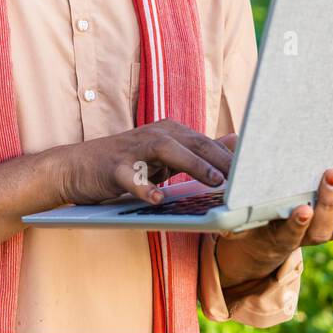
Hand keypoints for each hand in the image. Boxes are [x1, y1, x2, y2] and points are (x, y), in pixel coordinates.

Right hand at [53, 121, 234, 205]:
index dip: (231, 155)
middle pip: (192, 142)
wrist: (74, 168)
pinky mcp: (112, 167)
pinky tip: (158, 200)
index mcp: (168, 132)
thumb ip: (197, 151)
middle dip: (221, 158)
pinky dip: (145, 187)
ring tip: (215, 180)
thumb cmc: (125, 164)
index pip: (206, 141)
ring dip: (193, 164)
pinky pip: (131, 176)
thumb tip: (235, 143)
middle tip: (247, 175)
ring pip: (166, 150)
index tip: (258, 168)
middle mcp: (153, 134)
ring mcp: (132, 149)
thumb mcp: (164, 157)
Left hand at [214, 157, 332, 291]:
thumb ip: (319, 151)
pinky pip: (290, 233)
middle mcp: (331, 226)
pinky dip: (298, 222)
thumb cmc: (283, 192)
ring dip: (331, 200)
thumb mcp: (304, 170)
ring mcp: (305, 235)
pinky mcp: (278, 238)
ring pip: (327, 226)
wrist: (249, 235)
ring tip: (332, 175)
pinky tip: (302, 209)